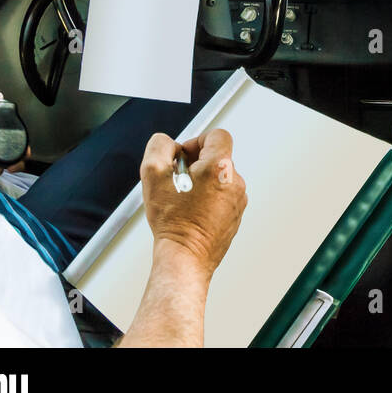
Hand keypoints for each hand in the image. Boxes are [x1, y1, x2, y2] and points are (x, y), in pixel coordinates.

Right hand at [140, 129, 246, 280]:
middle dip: (195, 165)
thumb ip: (159, 147)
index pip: (217, 135)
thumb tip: (169, 144)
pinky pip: (222, 198)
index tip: (183, 157)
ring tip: (182, 200)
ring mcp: (238, 200)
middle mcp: (235, 182)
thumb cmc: (172, 221)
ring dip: (201, 183)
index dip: (196, 141)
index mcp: (220, 167)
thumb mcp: (153, 174)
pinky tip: (190, 212)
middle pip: (217, 158)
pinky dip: (207, 200)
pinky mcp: (235, 216)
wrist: (185, 257)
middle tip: (177, 181)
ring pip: (219, 179)